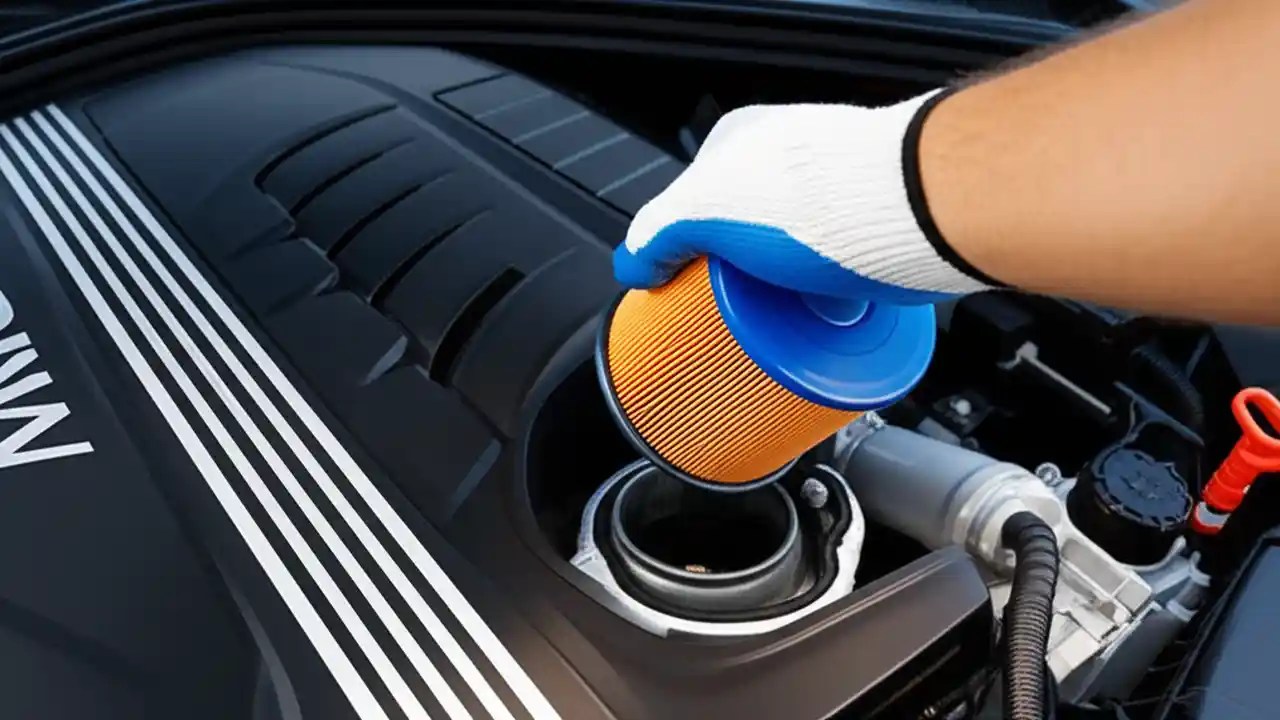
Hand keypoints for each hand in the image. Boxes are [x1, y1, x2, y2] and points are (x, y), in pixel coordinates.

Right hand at [614, 92, 993, 304]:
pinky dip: (821, 306)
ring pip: (788, 260)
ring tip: (769, 333)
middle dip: (730, 280)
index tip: (676, 291)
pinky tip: (815, 326)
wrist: (918, 211)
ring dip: (778, 298)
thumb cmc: (819, 195)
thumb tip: (632, 265)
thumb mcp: (704, 209)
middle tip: (720, 320)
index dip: (679, 253)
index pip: (689, 204)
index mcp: (740, 143)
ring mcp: (834, 197)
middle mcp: (790, 164)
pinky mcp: (873, 232)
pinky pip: (835, 279)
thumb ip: (657, 234)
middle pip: (740, 235)